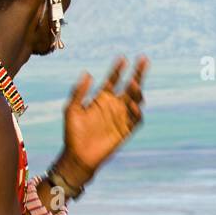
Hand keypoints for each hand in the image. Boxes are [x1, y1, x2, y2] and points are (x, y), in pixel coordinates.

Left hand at [61, 56, 146, 181]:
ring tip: (133, 83)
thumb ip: (79, 91)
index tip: (122, 58)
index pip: (113, 80)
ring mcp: (121, 118)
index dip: (118, 69)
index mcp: (102, 99)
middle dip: (137, 73)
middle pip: (130, 86)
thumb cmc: (72, 133)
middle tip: (143, 59)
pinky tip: (131, 104)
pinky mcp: (126, 131)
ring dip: (137, 91)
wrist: (78, 156)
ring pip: (136, 100)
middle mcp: (114, 106)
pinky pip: (136, 119)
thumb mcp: (72, 109)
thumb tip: (88, 73)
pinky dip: (137, 111)